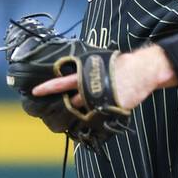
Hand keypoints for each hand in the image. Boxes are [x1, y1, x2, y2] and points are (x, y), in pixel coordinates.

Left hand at [31, 46, 167, 111]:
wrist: (142, 71)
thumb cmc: (123, 64)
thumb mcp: (100, 62)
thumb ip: (88, 71)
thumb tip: (79, 75)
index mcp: (85, 75)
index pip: (62, 82)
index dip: (48, 87)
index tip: (35, 91)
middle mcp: (89, 88)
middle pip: (73, 102)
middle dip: (72, 105)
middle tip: (72, 104)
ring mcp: (99, 100)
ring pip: (87, 110)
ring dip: (90, 109)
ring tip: (100, 100)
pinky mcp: (111, 108)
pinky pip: (102, 115)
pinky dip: (104, 113)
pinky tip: (111, 106)